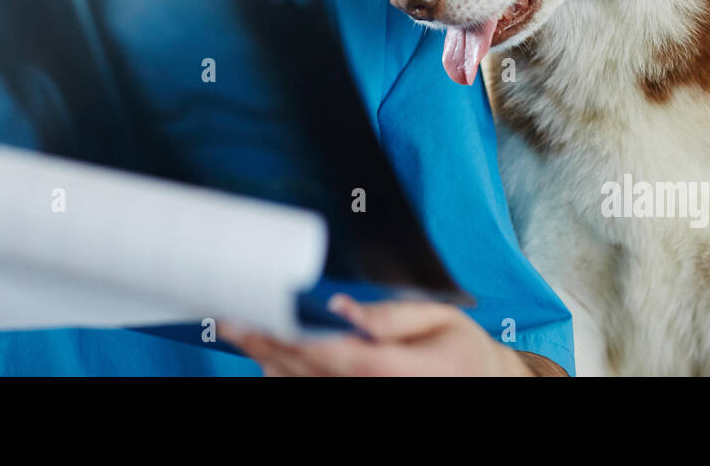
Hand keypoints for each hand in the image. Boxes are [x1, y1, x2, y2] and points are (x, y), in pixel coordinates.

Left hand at [219, 294, 534, 375]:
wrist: (480, 384)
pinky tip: (268, 353)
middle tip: (229, 316)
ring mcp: (362, 404)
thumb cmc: (460, 347)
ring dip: (268, 360)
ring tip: (241, 327)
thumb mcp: (440, 317)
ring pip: (300, 388)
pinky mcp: (356, 403)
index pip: (338, 356)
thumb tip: (341, 306)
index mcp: (401, 370)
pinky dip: (284, 376)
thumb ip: (392, 315)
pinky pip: (308, 394)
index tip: (258, 313)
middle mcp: (376, 394)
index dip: (294, 338)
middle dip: (265, 343)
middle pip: (307, 373)